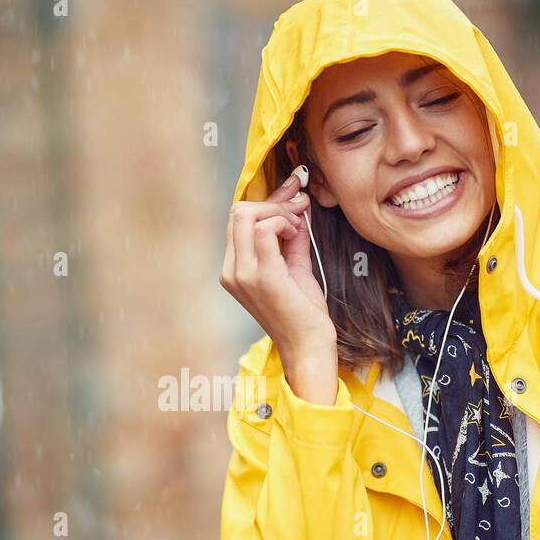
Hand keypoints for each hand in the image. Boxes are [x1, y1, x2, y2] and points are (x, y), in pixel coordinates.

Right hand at [220, 167, 335, 366]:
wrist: (308, 346)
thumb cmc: (301, 314)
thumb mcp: (293, 267)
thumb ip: (292, 238)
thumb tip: (299, 208)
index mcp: (233, 269)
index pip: (238, 219)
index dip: (267, 199)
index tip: (294, 192)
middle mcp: (232, 271)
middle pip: (239, 211)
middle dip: (273, 201)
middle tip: (299, 207)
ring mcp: (243, 274)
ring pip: (248, 214)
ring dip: (279, 210)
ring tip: (298, 225)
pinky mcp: (262, 277)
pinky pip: (264, 229)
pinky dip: (283, 222)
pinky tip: (296, 232)